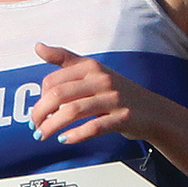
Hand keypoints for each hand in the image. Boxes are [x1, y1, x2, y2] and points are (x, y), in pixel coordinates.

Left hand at [30, 44, 174, 144]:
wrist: (153, 111)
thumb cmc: (116, 92)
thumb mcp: (92, 72)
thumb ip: (65, 60)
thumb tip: (38, 46)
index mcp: (91, 67)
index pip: (52, 81)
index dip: (39, 98)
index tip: (37, 111)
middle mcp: (102, 80)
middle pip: (58, 95)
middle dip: (40, 113)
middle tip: (34, 126)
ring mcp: (114, 99)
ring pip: (72, 111)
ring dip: (51, 126)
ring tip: (42, 136)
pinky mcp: (123, 118)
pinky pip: (94, 127)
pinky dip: (75, 135)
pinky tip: (64, 140)